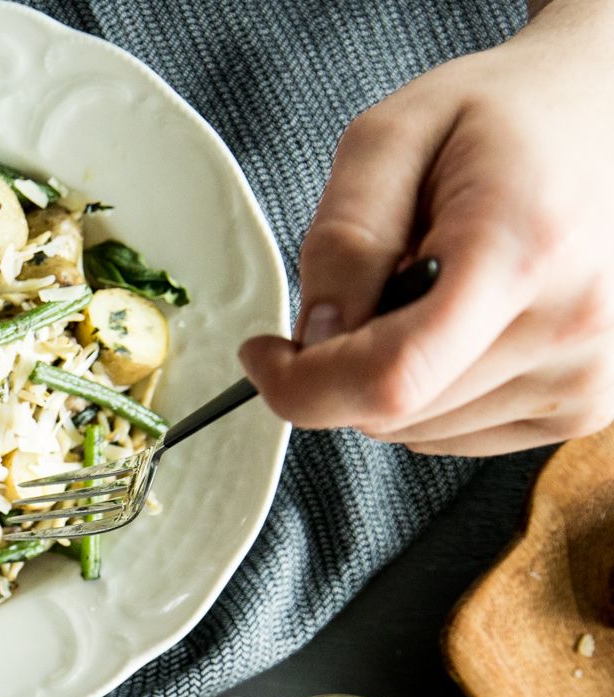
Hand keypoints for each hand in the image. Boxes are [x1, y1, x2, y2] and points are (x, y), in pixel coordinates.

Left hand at [238, 0, 613, 455]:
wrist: (610, 113)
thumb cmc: (506, 117)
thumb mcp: (394, 137)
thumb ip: (343, 238)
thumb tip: (313, 337)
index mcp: (523, 250)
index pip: (389, 378)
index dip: (301, 386)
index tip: (265, 354)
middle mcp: (572, 324)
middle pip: (392, 412)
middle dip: (340, 366)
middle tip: (367, 287)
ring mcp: (592, 372)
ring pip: (418, 432)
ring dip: (388, 378)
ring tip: (431, 289)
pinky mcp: (592, 401)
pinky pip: (459, 436)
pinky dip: (432, 392)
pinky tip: (462, 324)